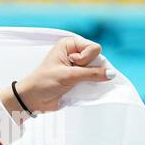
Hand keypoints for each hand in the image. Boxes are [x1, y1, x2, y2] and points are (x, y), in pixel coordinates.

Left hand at [0, 35, 114, 119]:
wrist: (32, 99)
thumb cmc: (44, 83)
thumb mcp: (68, 76)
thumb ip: (92, 74)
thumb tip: (112, 74)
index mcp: (70, 44)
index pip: (94, 48)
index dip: (87, 58)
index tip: (72, 64)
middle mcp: (75, 52)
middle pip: (98, 58)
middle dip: (90, 68)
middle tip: (73, 75)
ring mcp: (78, 66)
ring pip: (98, 69)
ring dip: (91, 78)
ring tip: (75, 83)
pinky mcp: (79, 78)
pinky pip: (94, 79)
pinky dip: (91, 84)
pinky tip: (82, 88)